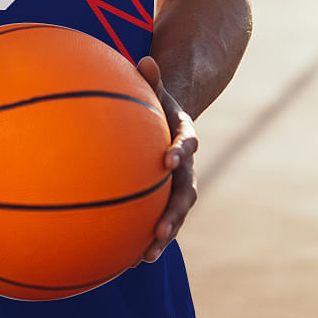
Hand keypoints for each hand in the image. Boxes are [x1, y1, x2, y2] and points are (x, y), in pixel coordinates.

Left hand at [133, 56, 197, 264]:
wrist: (168, 116)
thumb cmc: (155, 100)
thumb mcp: (155, 87)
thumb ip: (151, 77)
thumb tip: (145, 60)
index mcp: (184, 134)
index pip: (187, 142)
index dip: (180, 150)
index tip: (167, 159)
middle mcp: (185, 163)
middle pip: (186, 191)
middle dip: (175, 212)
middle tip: (162, 228)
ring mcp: (177, 182)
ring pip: (176, 212)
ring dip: (165, 233)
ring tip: (147, 254)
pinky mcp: (165, 194)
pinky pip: (159, 216)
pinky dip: (148, 235)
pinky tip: (130, 257)